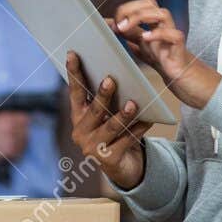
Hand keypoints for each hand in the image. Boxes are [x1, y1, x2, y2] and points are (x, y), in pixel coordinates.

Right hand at [65, 52, 146, 190]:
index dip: (74, 73)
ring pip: (111, 127)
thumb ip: (105, 99)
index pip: (75, 92)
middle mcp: (80, 132)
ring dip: (123, 115)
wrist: (122, 167)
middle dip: (103, 95)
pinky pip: (127, 141)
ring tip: (133, 104)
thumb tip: (115, 72)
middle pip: (94, 110)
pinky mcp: (108, 161)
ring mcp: (93, 148)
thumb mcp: (106, 115)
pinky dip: (138, 130)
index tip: (73, 54)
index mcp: (78, 116)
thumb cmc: (114, 133)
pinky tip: (149, 121)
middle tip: (110, 80)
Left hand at [109, 0, 221, 109]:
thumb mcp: (145, 50)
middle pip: (151, 3)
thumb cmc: (169, 65)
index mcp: (154, 27)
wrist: (191, 84)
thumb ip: (131, 37)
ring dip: (142, 17)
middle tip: (119, 24)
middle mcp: (163, 29)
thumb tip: (111, 26)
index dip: (124, 9)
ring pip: (163, 13)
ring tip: (126, 28)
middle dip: (132, 8)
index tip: (108, 22)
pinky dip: (160, 34)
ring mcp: (172, 39)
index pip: (141, 6)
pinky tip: (146, 39)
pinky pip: (175, 35)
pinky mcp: (180, 52)